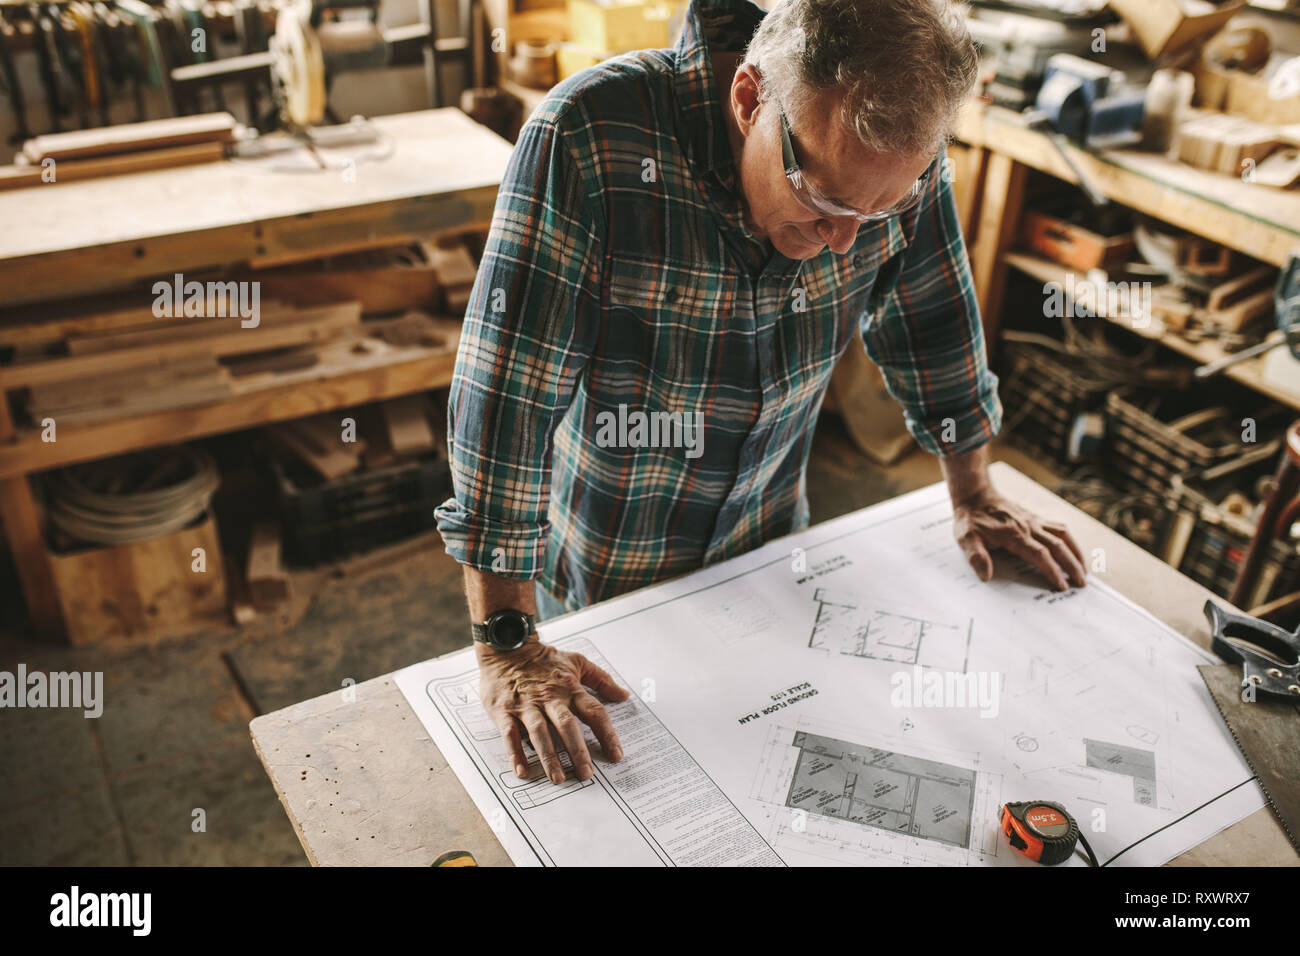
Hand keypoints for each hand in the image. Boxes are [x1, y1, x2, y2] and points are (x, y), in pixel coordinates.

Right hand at [477, 638, 629, 783]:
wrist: (508, 648)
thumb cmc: (543, 659)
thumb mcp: (577, 662)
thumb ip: (601, 679)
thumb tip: (623, 695)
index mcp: (569, 689)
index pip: (593, 712)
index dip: (607, 733)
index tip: (615, 754)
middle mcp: (549, 698)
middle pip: (567, 725)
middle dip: (578, 750)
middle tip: (586, 774)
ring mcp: (526, 706)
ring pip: (540, 733)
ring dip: (549, 757)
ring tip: (558, 778)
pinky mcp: (505, 711)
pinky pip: (510, 734)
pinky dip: (515, 753)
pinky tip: (522, 770)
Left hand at [952, 489, 1086, 590]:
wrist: (975, 495)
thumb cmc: (971, 519)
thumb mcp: (966, 538)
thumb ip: (976, 556)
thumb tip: (986, 576)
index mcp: (1014, 535)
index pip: (1040, 554)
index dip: (1053, 570)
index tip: (1062, 585)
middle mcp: (1029, 527)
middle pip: (1058, 546)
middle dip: (1072, 566)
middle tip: (1082, 583)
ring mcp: (1034, 521)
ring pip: (1063, 536)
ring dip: (1076, 552)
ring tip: (1084, 570)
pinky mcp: (1035, 518)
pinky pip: (1058, 527)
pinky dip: (1070, 540)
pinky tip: (1074, 550)